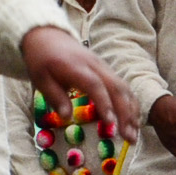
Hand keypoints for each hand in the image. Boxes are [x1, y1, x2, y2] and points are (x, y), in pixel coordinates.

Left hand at [21, 26, 138, 144]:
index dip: (104, 104)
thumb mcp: (41, 79)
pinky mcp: (107, 71)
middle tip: (129, 137)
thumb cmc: (43, 61)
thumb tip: (67, 118)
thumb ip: (55, 97)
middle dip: (126, 113)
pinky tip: (133, 122)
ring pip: (124, 88)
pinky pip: (124, 87)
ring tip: (134, 135)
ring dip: (132, 112)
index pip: (95, 85)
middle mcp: (95, 66)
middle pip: (116, 88)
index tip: (110, 123)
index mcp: (77, 68)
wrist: (48, 37)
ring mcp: (104, 67)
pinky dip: (131, 105)